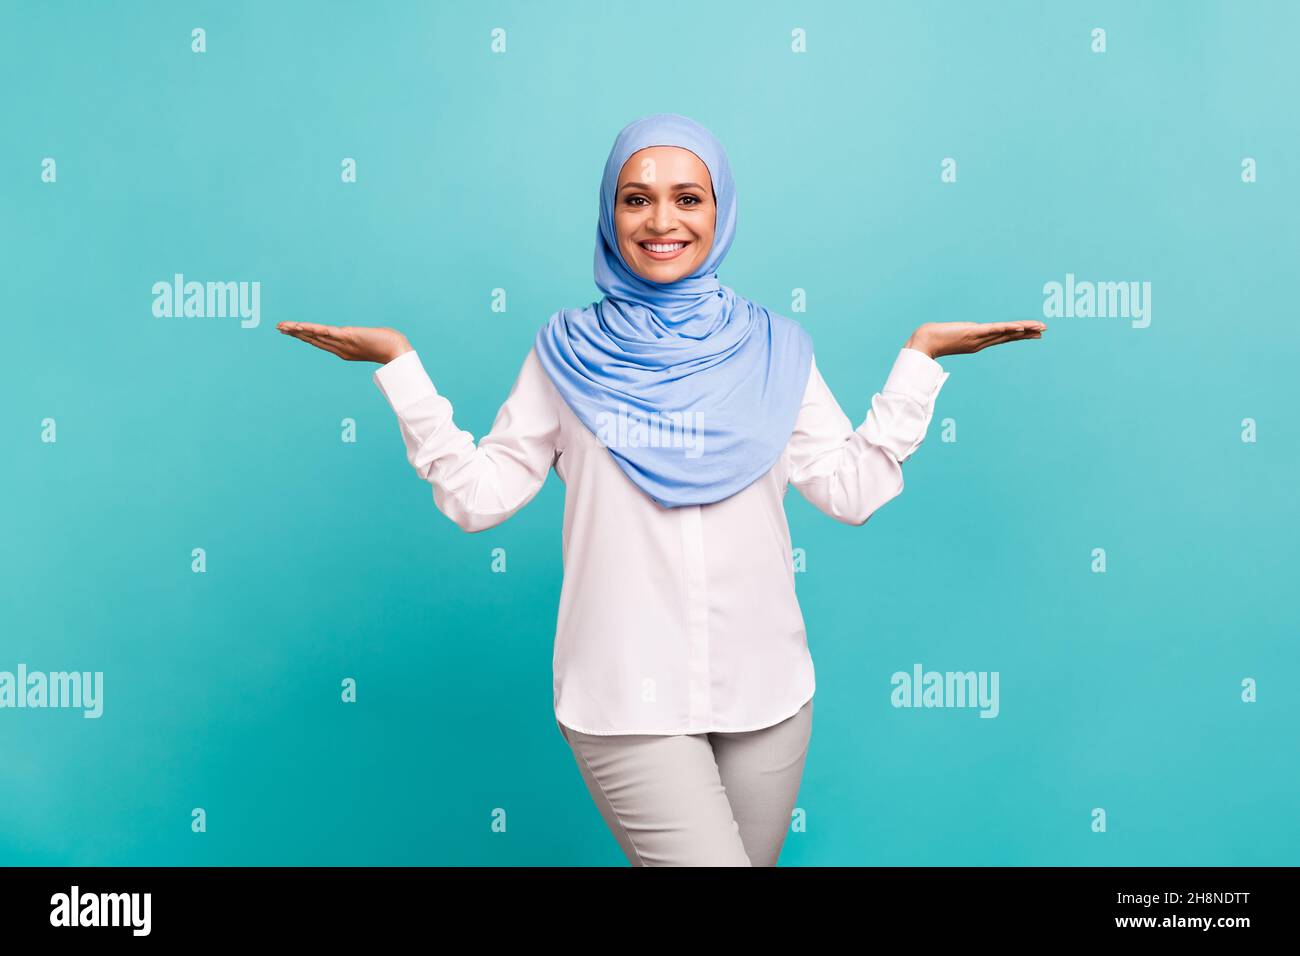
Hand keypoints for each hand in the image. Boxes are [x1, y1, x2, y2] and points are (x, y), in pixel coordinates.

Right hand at [277, 321, 411, 364]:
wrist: (397, 351)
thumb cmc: (389, 345)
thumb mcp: (372, 340)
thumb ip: (365, 339)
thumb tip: (367, 336)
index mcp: (344, 349)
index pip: (320, 341)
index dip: (305, 336)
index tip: (292, 331)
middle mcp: (340, 348)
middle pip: (313, 339)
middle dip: (296, 333)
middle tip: (279, 328)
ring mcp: (342, 343)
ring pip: (315, 336)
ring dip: (297, 331)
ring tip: (282, 327)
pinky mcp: (346, 337)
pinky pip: (324, 332)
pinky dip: (310, 329)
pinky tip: (298, 326)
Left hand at [904, 321, 1044, 359]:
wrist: (923, 342)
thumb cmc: (934, 339)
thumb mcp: (951, 335)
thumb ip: (959, 334)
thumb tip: (963, 332)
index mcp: (978, 342)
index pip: (1003, 336)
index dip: (1019, 334)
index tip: (1034, 333)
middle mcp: (981, 341)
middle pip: (1008, 336)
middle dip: (1027, 333)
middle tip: (1044, 330)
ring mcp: (977, 338)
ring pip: (1004, 333)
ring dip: (1022, 330)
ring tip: (1038, 328)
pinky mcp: (972, 333)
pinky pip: (993, 330)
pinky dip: (1006, 328)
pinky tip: (1018, 327)